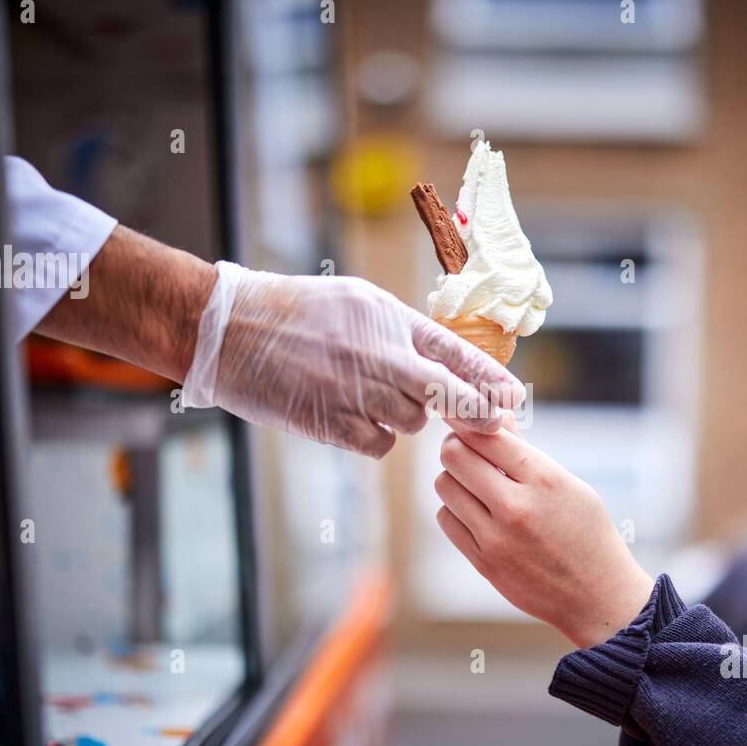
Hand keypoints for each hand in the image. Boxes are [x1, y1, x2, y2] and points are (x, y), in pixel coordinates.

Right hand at [182, 264, 524, 457]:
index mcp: (393, 322)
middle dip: (473, 414)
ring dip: (402, 417)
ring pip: (412, 424)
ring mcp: (361, 393)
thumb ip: (402, 331)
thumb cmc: (296, 310)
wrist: (233, 331)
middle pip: (449, 398)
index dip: (490, 380)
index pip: (457, 353)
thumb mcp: (359, 302)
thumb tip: (439, 360)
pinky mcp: (335, 424)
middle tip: (491, 425)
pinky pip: (377, 443)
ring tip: (367, 393)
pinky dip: (371, 436)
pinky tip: (347, 415)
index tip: (513, 399)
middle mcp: (384, 358)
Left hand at [434, 418, 654, 646]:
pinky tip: (475, 511)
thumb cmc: (588, 534)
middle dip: (457, 445)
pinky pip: (447, 519)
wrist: (598, 597)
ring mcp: (496, 538)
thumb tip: (497, 416)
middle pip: (455, 456)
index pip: (487, 434)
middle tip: (466, 448)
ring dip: (455, 478)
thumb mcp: (569, 485)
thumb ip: (527, 453)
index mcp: (545, 480)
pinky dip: (456, 509)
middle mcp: (516, 507)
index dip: (468, 420)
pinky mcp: (483, 562)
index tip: (460, 415)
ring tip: (475, 482)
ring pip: (445, 486)